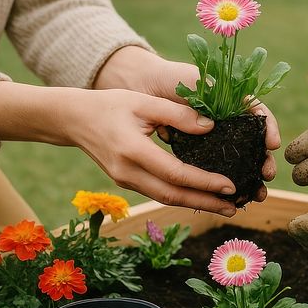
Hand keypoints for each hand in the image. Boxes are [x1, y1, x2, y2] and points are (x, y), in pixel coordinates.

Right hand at [96, 46, 280, 199]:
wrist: (73, 119)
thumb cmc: (110, 105)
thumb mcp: (144, 102)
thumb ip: (177, 114)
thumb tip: (211, 126)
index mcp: (133, 150)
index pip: (176, 173)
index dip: (204, 182)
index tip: (229, 185)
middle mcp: (128, 172)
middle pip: (172, 196)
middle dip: (205, 203)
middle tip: (234, 205)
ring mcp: (125, 181)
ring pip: (165, 199)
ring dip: (195, 204)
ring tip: (223, 206)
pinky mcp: (125, 182)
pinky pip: (158, 194)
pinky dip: (181, 197)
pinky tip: (200, 197)